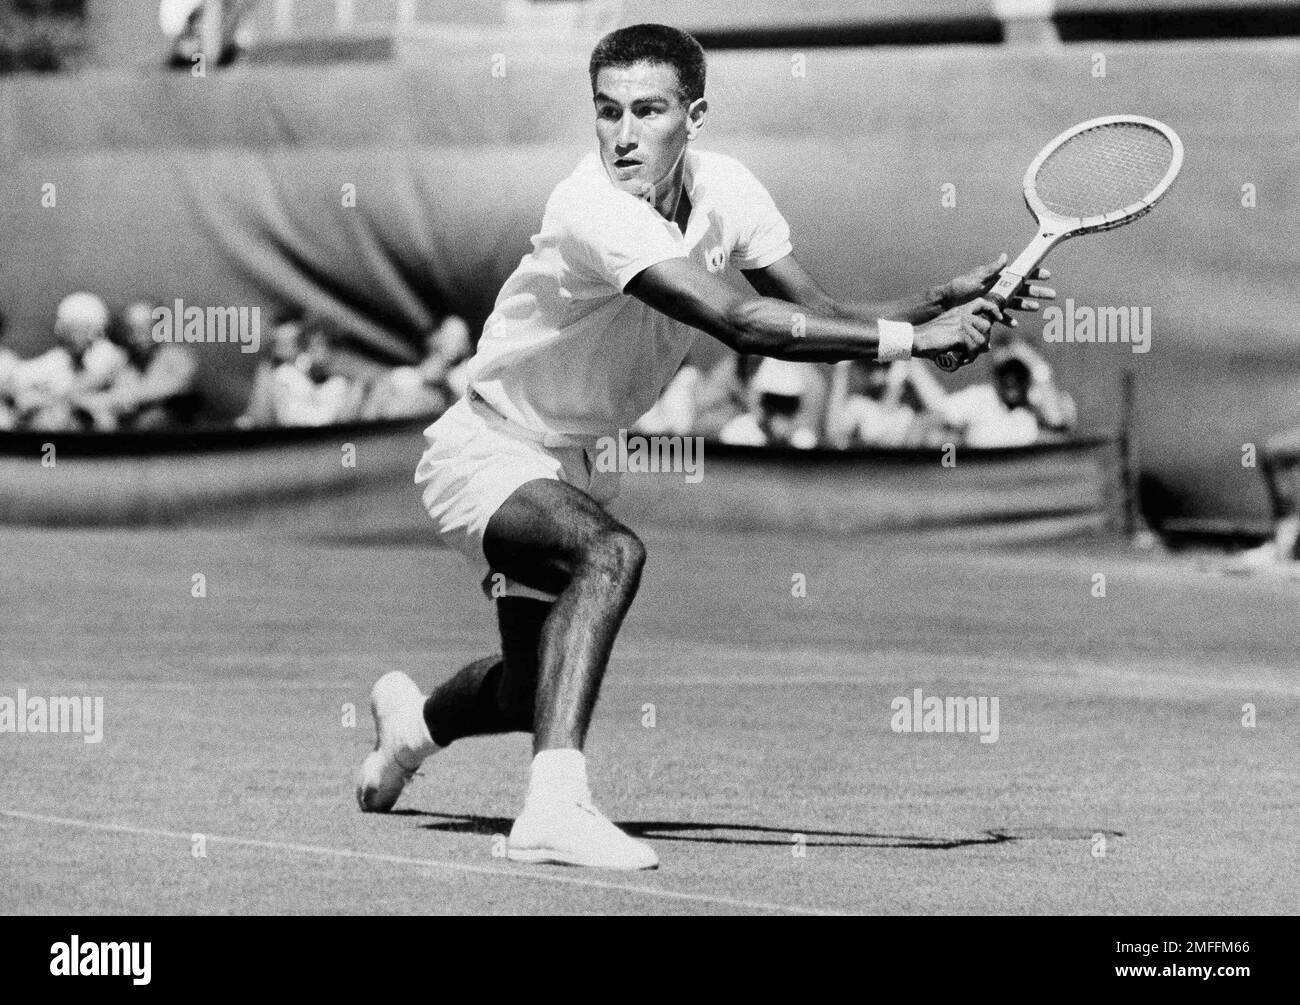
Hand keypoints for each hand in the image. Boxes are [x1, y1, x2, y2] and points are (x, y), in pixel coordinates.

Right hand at [913, 298, 1003, 365]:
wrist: (916, 339)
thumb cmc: (931, 339)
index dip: (993, 309)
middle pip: (986, 326)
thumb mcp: (951, 334)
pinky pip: (973, 347)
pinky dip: (969, 357)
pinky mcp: (960, 333)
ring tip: (964, 358)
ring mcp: (962, 322)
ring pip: (981, 339)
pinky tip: (961, 360)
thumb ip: (968, 336)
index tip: (999, 318)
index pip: (982, 303)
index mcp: (960, 310)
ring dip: (974, 352)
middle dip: (983, 341)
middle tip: (971, 351)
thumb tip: (987, 347)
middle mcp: (963, 314)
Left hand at [940, 253, 1055, 326]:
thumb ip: (991, 268)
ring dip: (1026, 306)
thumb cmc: (960, 287)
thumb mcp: (976, 277)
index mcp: (999, 278)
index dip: (1034, 274)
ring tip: (1036, 308)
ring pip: (1015, 304)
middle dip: (1038, 292)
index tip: (1047, 275)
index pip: (1020, 274)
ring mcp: (995, 301)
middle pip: (1023, 290)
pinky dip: (1008, 320)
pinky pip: (1002, 317)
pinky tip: (1014, 324)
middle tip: (1052, 294)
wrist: (946, 303)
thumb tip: (1006, 256)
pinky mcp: (989, 312)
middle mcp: (999, 289)